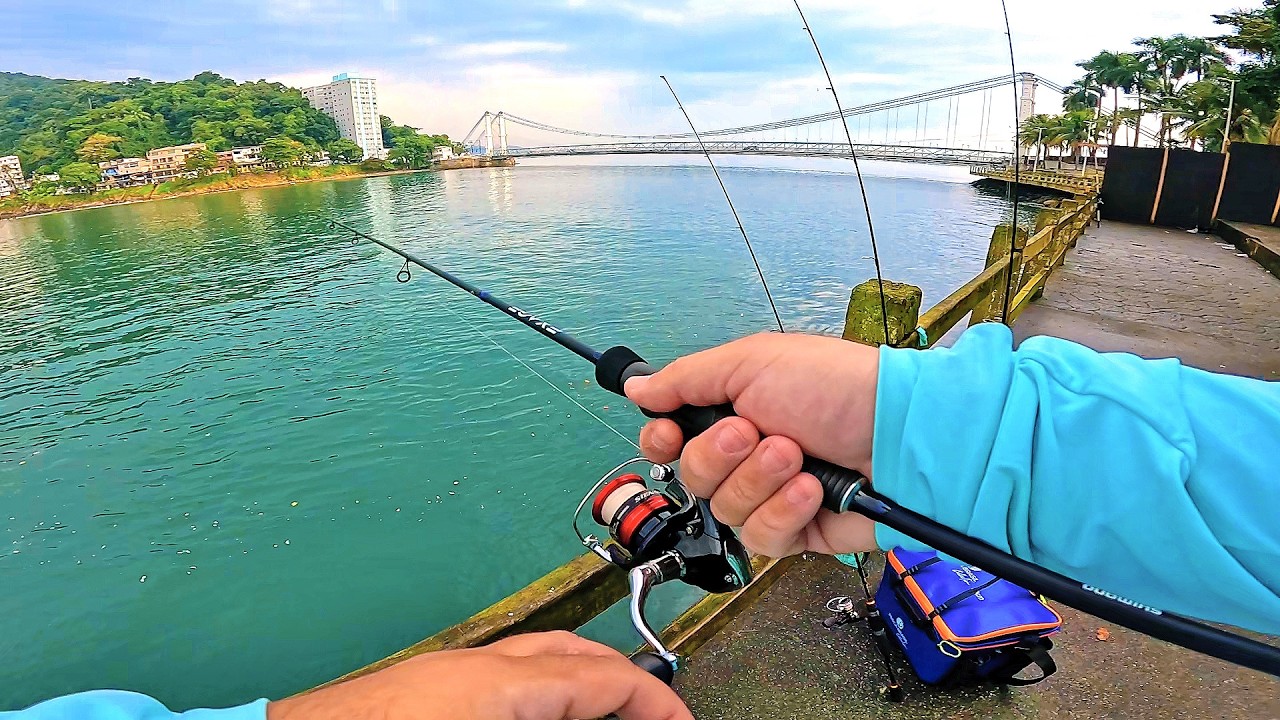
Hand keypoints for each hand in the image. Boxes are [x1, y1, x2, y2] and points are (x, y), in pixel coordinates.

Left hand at [267, 631, 690, 719]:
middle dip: (627, 689)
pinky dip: (546, 697)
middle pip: (578, 658)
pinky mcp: (427, 691)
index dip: (657, 705)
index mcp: (500, 687)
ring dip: (586, 689)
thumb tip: (612, 713)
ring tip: (611, 719)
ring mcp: (450, 675)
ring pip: (543, 663)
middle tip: (657, 719)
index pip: (606, 679)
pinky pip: (508, 677)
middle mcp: (478, 668)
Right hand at [624, 333, 879, 557]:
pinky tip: (811, 491)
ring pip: (725, 510)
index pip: (670, 440)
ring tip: (798, 457)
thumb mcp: (751, 363)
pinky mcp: (798, 532)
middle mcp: (747, 456)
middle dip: (721, 456)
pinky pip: (762, 539)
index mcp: (732, 411)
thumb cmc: (835, 386)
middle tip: (757, 432)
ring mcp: (772, 496)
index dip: (661, 442)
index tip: (667, 433)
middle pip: (692, 476)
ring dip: (760, 481)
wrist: (900, 433)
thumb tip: (636, 387)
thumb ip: (686, 379)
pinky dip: (784, 512)